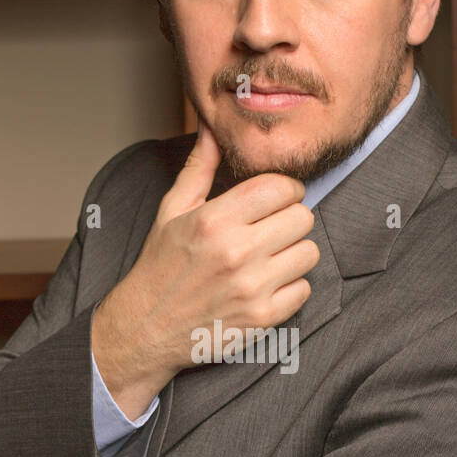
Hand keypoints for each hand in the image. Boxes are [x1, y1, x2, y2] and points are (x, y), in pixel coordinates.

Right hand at [91, 117, 319, 417]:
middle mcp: (236, 252)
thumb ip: (200, 168)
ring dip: (294, 253)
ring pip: (309, 253)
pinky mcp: (263, 317)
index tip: (276, 199)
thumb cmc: (161, 266)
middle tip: (273, 229)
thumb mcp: (172, 211)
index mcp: (215, 220)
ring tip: (271, 257)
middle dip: (291, 219)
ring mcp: (252, 287)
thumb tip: (212, 128)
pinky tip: (268, 285)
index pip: (280, 187)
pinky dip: (291, 287)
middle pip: (302, 218)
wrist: (147, 327)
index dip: (285, 189)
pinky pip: (304, 289)